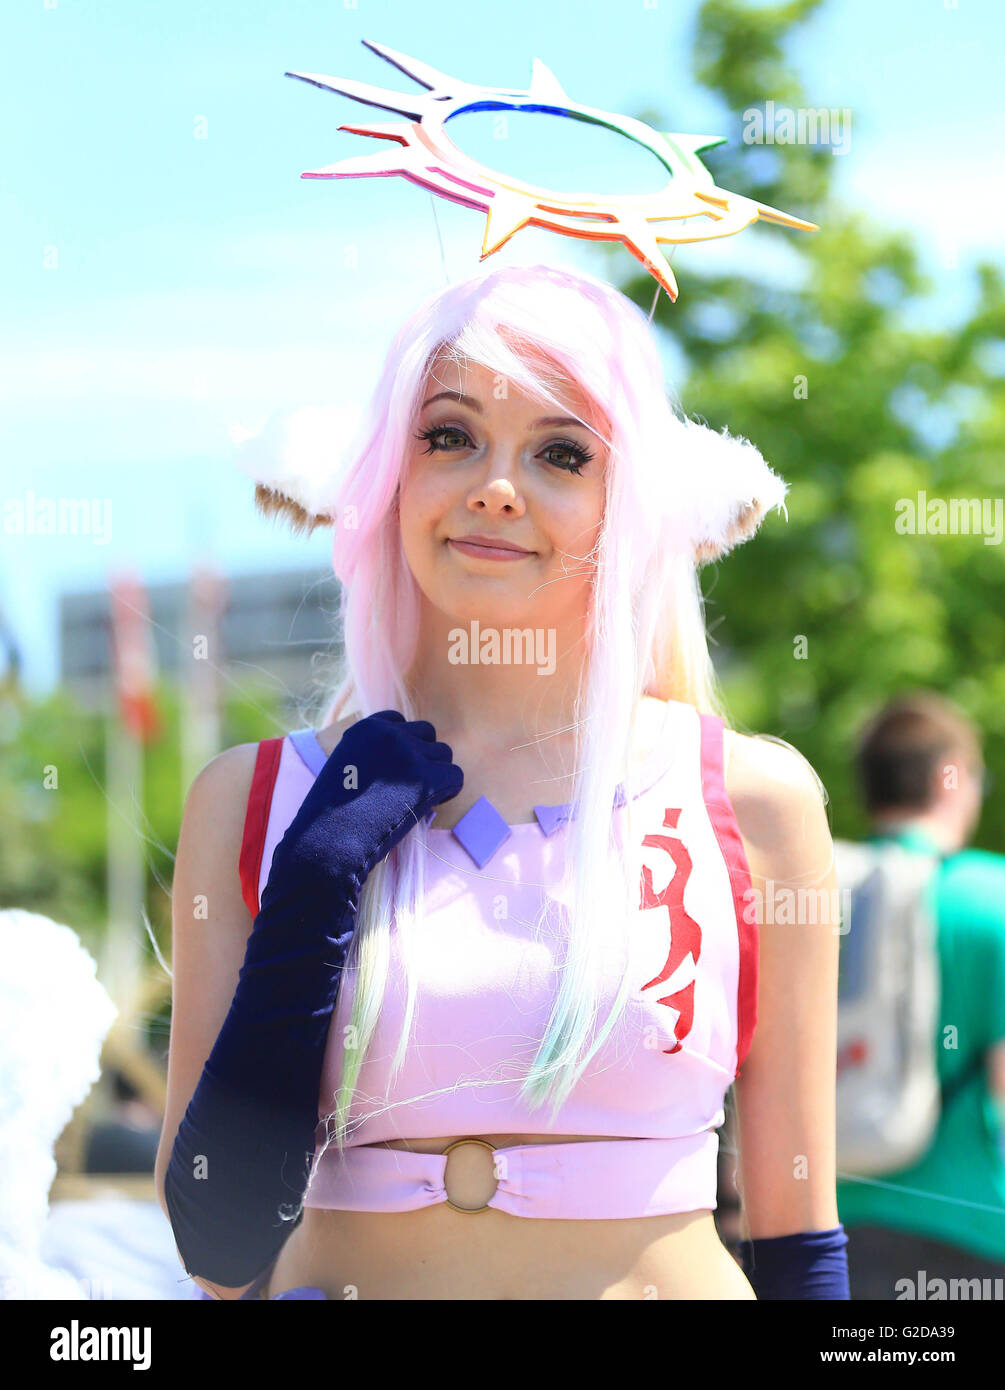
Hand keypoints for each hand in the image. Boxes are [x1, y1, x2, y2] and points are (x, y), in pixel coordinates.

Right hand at [267, 709, 462, 896]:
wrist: (329, 840)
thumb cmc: (330, 816)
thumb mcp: (344, 768)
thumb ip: (370, 756)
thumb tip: (399, 767)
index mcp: (366, 728)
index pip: (399, 721)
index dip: (404, 745)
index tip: (396, 770)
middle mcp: (389, 733)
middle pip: (427, 733)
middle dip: (424, 756)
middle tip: (410, 785)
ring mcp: (409, 754)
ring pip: (445, 754)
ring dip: (436, 774)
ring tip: (418, 798)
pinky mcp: (426, 778)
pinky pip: (455, 776)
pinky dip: (448, 791)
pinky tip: (430, 805)